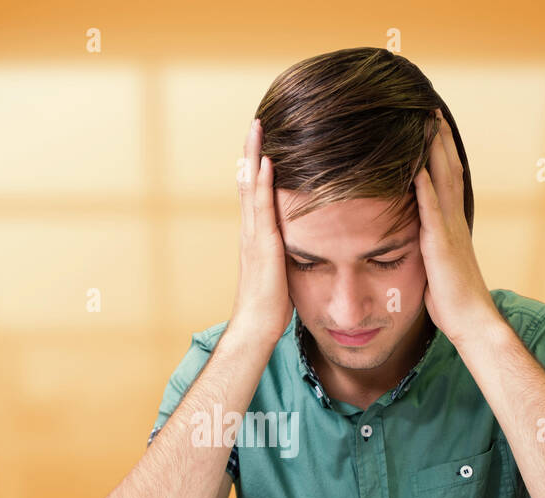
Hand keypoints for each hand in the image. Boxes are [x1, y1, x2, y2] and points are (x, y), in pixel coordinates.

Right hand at [227, 117, 294, 348]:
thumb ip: (285, 253)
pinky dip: (263, 183)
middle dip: (251, 153)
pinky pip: (262, 208)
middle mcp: (250, 231)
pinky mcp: (263, 245)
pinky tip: (267, 161)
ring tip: (257, 129)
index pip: (254, 195)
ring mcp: (253, 236)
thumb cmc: (271, 306)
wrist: (256, 327)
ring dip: (253, 157)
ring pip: (251, 188)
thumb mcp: (281, 272)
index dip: (255, 168)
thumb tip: (297, 244)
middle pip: (248, 183)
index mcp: (255, 237)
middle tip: (256, 123)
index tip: (260, 143)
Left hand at [413, 109, 501, 341]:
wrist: (471, 319)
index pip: (446, 175)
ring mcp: (448, 231)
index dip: (438, 148)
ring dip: (434, 152)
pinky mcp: (440, 247)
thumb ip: (429, 240)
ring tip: (425, 123)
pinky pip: (432, 213)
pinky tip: (416, 170)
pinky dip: (425, 190)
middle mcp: (452, 220)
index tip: (429, 121)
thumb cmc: (452, 296)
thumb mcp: (437, 261)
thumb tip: (417, 231)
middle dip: (437, 137)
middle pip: (446, 168)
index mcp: (451, 221)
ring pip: (443, 182)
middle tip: (428, 106)